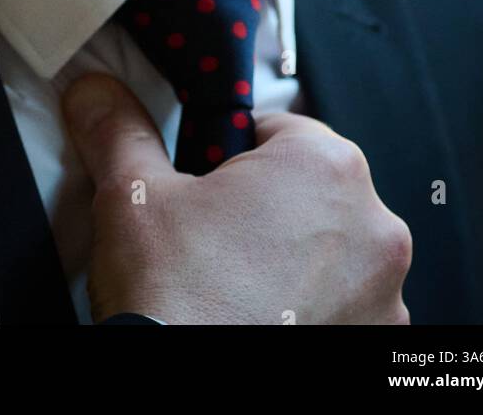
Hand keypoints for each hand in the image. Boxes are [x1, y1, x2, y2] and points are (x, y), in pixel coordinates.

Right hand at [61, 72, 411, 325]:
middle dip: (262, 208)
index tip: (208, 179)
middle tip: (211, 236)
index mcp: (325, 166)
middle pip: (307, 189)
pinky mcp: (377, 341)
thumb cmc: (179, 307)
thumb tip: (99, 98)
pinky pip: (344, 305)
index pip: (277, 128)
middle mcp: (372, 225)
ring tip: (233, 284)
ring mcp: (383, 293)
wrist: (190, 403)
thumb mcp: (134, 196)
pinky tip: (259, 318)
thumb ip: (121, 130)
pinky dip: (309, 310)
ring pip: (330, 251)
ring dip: (292, 260)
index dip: (230, 152)